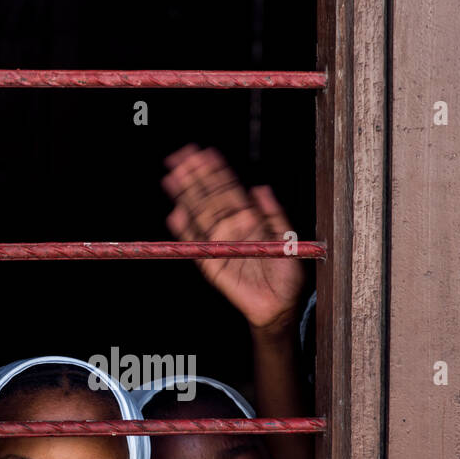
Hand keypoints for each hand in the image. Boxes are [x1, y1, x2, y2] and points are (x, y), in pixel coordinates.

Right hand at [161, 144, 306, 330]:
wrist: (281, 304)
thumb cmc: (286, 272)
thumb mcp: (286, 237)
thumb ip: (273, 212)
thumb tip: (260, 188)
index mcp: (248, 219)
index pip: (228, 190)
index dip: (216, 172)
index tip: (205, 154)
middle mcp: (231, 228)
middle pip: (210, 198)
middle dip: (196, 178)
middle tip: (182, 157)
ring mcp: (220, 244)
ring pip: (200, 216)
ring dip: (187, 197)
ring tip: (174, 177)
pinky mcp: (212, 264)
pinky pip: (198, 246)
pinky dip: (187, 231)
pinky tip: (177, 214)